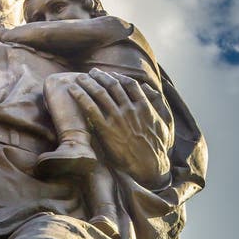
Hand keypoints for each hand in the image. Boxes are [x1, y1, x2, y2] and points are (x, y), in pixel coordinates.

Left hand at [69, 70, 173, 188]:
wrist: (150, 166)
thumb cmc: (159, 147)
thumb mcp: (166, 122)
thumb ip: (159, 103)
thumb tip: (148, 87)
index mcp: (144, 106)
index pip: (129, 84)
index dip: (118, 77)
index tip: (111, 74)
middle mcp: (130, 109)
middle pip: (113, 85)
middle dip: (101, 76)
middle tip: (92, 73)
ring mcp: (118, 119)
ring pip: (100, 93)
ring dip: (89, 83)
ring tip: (80, 78)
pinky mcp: (107, 130)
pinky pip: (91, 109)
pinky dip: (81, 97)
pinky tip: (73, 91)